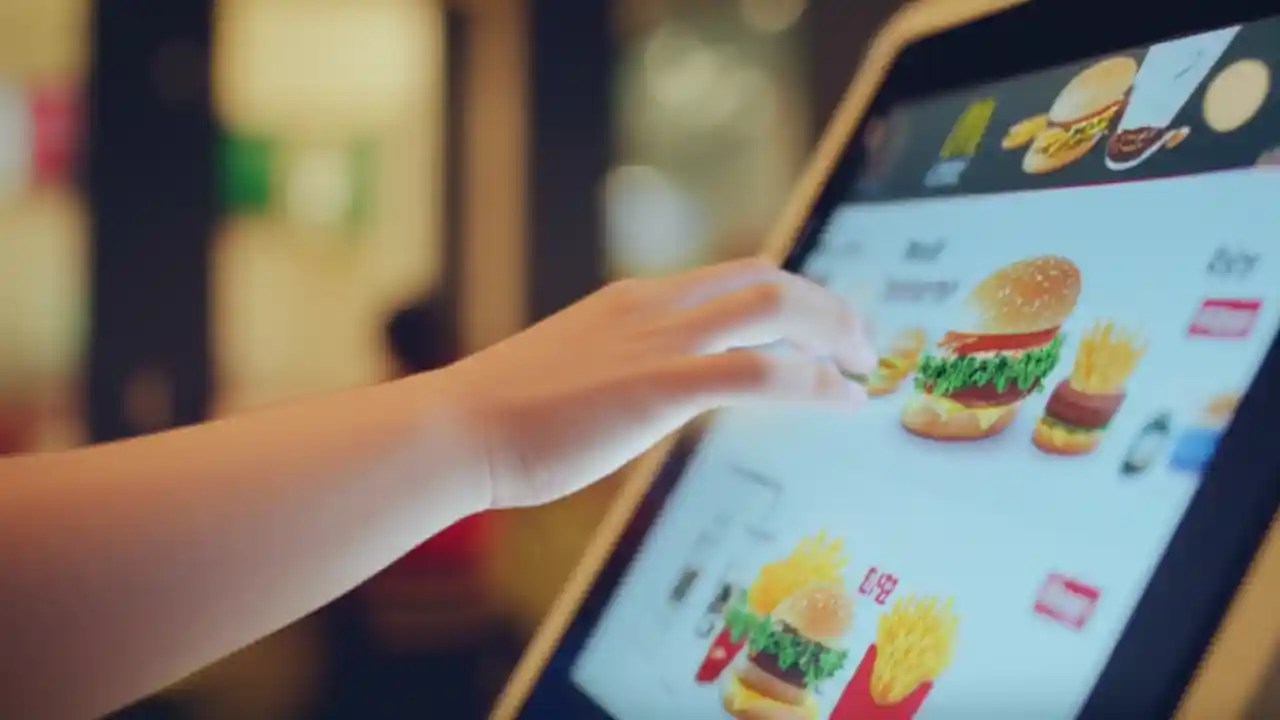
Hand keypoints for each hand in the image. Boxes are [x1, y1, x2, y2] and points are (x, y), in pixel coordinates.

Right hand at [436, 258, 876, 507]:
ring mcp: (658, 341)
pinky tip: (843, 400)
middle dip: (826, 307)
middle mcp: (653, 307)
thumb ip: (616, 376)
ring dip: (833, 330)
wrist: (455, 431)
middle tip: (858, 346)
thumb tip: (644, 402)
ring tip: (862, 369)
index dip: (789, 296)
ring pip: (775, 306)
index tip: (818, 330)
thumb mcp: (570, 380)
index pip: (731, 276)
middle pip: (766, 277)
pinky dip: (815, 380)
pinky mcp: (661, 384)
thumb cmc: (499, 421)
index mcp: (631, 302)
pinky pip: (762, 369)